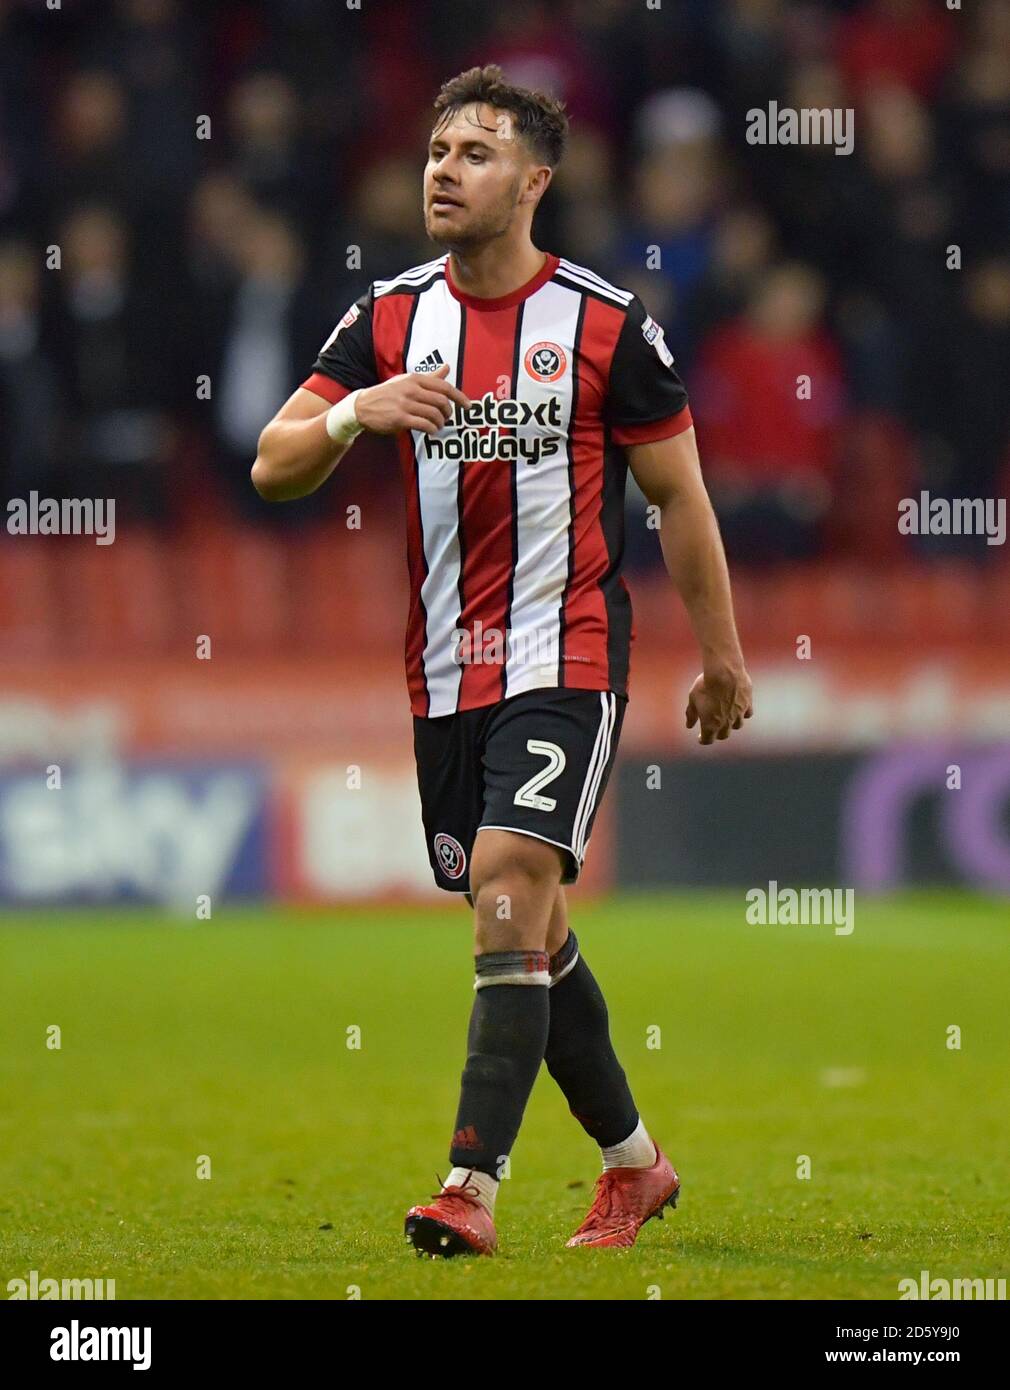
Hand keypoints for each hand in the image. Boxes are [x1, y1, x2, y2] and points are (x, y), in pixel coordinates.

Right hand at [355, 362, 469, 435]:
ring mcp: (405, 404)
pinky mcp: (400, 419)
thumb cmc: (388, 394)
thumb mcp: (407, 381)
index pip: (444, 386)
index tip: (468, 406)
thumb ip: (429, 377)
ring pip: (434, 414)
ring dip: (440, 423)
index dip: (459, 397)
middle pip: (442, 401)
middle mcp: (411, 389)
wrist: (362, 407)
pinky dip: (432, 430)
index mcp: (414, 378)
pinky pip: (424, 425)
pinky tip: (431, 431)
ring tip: (438, 426)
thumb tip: (447, 367)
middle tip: (447, 418)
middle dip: (449, 412)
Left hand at [685, 665, 752, 744]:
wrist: (724, 672)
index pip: (707, 740)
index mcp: (710, 725)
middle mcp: (726, 723)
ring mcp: (738, 714)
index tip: (700, 737)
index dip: (703, 739)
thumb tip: (689, 725)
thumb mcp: (693, 699)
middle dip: (717, 733)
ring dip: (731, 725)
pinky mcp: (747, 704)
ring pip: (737, 726)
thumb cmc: (705, 686)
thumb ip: (691, 714)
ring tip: (726, 719)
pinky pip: (747, 714)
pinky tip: (738, 709)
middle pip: (723, 735)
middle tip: (713, 727)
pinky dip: (743, 714)